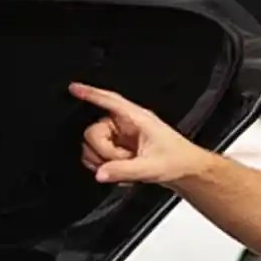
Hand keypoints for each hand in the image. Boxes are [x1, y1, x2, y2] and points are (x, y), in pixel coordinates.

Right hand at [71, 82, 208, 184]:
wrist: (186, 171)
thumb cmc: (177, 161)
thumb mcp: (151, 167)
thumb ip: (124, 170)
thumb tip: (101, 172)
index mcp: (137, 119)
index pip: (109, 101)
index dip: (90, 94)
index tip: (73, 88)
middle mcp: (126, 125)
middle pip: (93, 131)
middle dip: (104, 151)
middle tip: (124, 160)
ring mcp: (121, 137)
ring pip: (93, 146)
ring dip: (105, 161)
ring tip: (128, 166)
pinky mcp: (119, 149)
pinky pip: (99, 156)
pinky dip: (106, 167)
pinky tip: (123, 172)